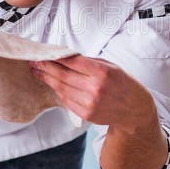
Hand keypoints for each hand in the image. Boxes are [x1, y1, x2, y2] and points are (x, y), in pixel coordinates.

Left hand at [29, 55, 157, 133]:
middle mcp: (95, 88)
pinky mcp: (86, 114)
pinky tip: (53, 84)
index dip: (55, 58)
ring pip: (61, 89)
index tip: (43, 54)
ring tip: (38, 72)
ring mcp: (90, 103)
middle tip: (34, 62)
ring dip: (48, 80)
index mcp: (102, 72)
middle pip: (63, 76)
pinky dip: (58, 91)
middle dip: (46, 68)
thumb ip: (89, 62)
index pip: (72, 62)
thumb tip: (65, 56)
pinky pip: (66, 100)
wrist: (134, 110)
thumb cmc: (123, 83)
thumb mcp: (110, 66)